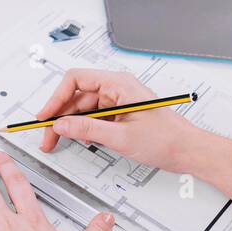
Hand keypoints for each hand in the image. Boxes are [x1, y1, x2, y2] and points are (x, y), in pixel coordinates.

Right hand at [37, 68, 210, 173]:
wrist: (186, 150)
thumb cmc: (166, 139)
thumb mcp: (121, 136)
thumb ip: (87, 129)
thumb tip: (62, 124)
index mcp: (119, 84)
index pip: (76, 80)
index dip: (56, 98)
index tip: (45, 115)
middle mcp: (117, 89)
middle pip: (76, 97)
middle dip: (60, 117)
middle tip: (48, 137)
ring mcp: (118, 101)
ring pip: (83, 109)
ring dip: (70, 125)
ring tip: (59, 141)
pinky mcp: (119, 114)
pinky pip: (94, 117)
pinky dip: (83, 128)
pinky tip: (80, 140)